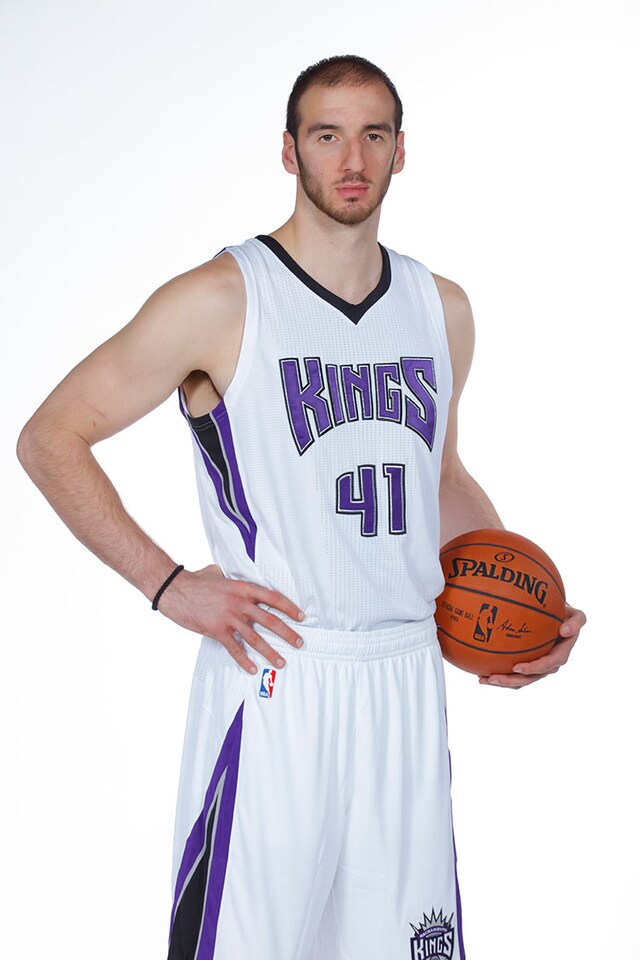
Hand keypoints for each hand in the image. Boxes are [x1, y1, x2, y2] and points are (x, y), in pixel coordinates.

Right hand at [157, 564, 304, 673]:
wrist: (175, 589)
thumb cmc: (196, 581)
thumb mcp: (218, 574)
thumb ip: (229, 579)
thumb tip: (228, 576)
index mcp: (243, 588)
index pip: (273, 598)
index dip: (289, 608)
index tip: (300, 617)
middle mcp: (240, 603)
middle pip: (270, 620)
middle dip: (287, 633)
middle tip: (299, 642)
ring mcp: (229, 618)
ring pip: (255, 638)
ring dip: (270, 651)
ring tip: (281, 661)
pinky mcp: (217, 631)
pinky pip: (235, 648)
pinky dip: (244, 660)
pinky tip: (253, 668)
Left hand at [478, 602, 585, 688]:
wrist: (558, 617)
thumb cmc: (566, 614)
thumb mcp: (577, 616)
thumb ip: (577, 622)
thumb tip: (566, 630)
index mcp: (560, 655)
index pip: (547, 665)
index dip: (533, 668)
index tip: (517, 667)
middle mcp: (548, 665)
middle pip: (529, 678)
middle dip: (510, 681)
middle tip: (491, 678)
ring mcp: (536, 666)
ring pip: (519, 679)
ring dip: (501, 682)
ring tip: (482, 679)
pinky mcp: (527, 663)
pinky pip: (513, 672)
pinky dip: (499, 672)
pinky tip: (481, 671)